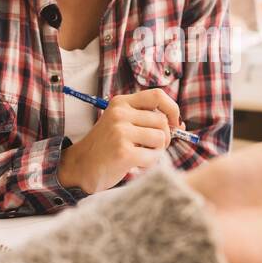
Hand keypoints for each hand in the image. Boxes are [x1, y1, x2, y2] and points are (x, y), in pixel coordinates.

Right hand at [58, 89, 180, 193]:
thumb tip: (181, 124)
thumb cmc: (106, 147)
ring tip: (141, 155)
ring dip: (156, 151)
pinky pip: (153, 156)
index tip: (174, 123)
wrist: (80, 167)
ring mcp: (120, 132)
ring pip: (161, 138)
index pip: (158, 95)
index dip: (172, 109)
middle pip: (162, 121)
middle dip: (164, 137)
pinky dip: (149, 163)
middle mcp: (120, 113)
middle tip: (151, 148)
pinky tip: (136, 164)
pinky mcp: (123, 152)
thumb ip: (147, 120)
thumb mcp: (122, 124)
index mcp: (121, 103)